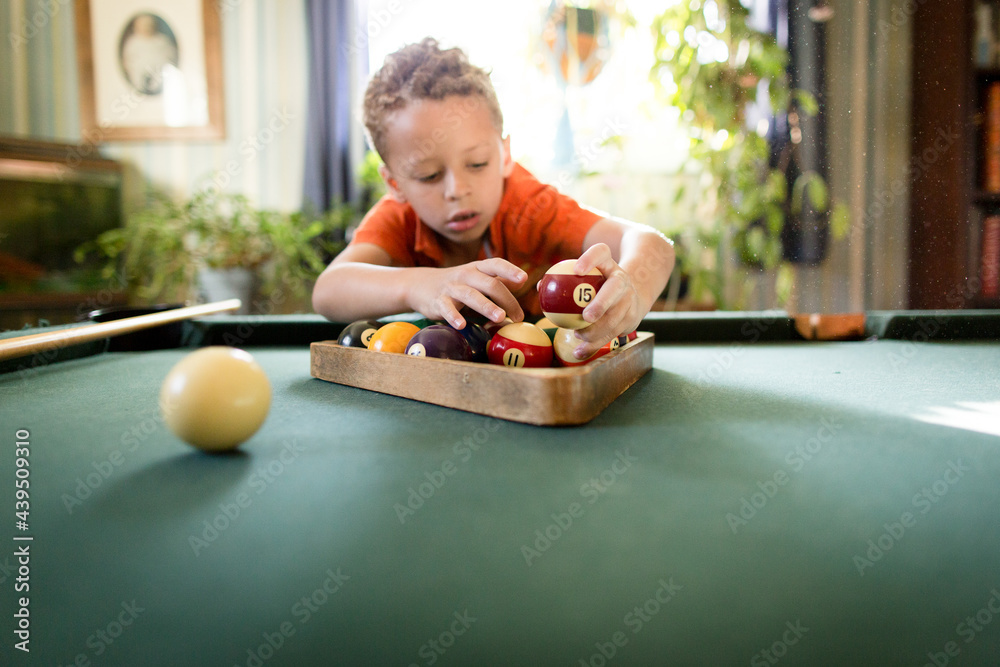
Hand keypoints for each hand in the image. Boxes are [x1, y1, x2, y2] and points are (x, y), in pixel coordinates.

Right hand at [409, 259, 526, 328]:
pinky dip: (454, 316)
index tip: (524, 278)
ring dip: (487, 306)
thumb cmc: (458, 283)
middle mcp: (466, 275)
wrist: (421, 285)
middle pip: (489, 284)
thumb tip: (523, 281)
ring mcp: (451, 288)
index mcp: (478, 268)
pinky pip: (447, 308)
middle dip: (506, 299)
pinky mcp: (438, 301)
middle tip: (518, 316)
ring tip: (500, 317)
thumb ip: (498, 280)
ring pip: (471, 295)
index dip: (510, 270)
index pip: (495, 264)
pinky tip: (461, 325)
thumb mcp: (477, 278)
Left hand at [568, 243, 641, 358]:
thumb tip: (540, 286)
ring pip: (615, 317)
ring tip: (579, 336)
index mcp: (608, 264)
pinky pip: (612, 334)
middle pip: (614, 289)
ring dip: (597, 330)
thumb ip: (563, 280)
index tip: (576, 270)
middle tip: (586, 317)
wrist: (632, 295)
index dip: (590, 259)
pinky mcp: (632, 318)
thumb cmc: (597, 285)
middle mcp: (622, 279)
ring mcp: (629, 299)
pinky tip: (579, 352)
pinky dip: (595, 344)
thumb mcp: (586, 278)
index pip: (601, 253)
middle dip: (601, 303)